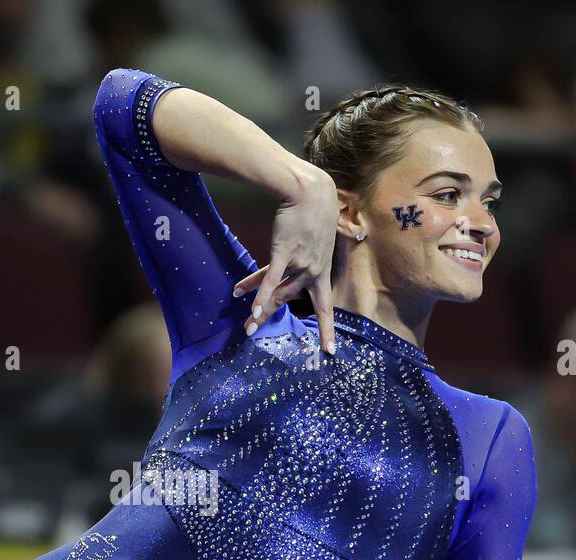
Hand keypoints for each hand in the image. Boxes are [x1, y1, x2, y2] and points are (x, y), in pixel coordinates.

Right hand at [233, 165, 337, 353]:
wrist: (310, 192)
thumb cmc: (314, 213)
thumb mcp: (318, 241)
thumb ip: (307, 259)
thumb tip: (295, 269)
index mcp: (322, 272)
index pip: (325, 307)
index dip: (326, 330)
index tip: (329, 352)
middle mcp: (312, 271)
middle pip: (287, 299)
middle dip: (269, 315)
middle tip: (254, 330)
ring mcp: (298, 263)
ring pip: (276, 291)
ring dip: (258, 306)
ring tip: (246, 321)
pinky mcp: (283, 253)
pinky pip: (270, 279)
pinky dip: (260, 294)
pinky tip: (250, 308)